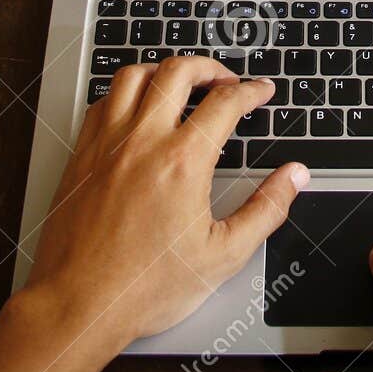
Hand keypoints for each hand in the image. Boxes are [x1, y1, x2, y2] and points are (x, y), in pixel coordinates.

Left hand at [0, 57, 308, 371]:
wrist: (78, 304)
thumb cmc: (144, 287)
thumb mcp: (222, 255)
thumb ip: (266, 210)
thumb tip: (294, 177)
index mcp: (182, 161)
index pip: (225, 101)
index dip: (252, 90)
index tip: (261, 92)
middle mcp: (142, 142)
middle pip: (179, 72)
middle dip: (211, 67)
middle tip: (227, 82)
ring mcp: (106, 144)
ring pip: (135, 74)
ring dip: (165, 70)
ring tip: (183, 84)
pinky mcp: (81, 155)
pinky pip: (103, 100)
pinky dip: (126, 90)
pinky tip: (137, 107)